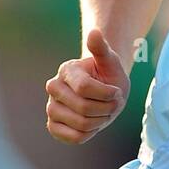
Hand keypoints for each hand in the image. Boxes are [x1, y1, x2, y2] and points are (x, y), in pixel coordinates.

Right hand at [45, 28, 129, 143]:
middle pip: (83, 108)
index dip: (108, 94)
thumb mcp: (110, 61)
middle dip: (106, 109)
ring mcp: (51, 108)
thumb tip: (95, 31)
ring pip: (80, 124)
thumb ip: (101, 48)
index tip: (116, 91)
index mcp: (66, 70)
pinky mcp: (53, 126)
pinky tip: (93, 123)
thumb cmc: (106, 74)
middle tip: (113, 104)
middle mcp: (53, 88)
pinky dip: (90, 133)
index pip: (85, 88)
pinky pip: (74, 137)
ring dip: (100, 121)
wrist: (102, 90)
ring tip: (103, 112)